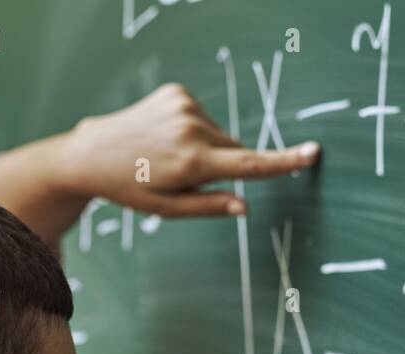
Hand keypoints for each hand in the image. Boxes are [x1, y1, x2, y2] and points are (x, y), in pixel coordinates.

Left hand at [61, 83, 319, 217]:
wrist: (92, 152)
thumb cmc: (130, 187)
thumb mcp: (166, 209)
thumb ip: (209, 206)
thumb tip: (245, 205)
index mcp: (191, 162)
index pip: (249, 164)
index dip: (283, 162)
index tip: (312, 153)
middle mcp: (191, 129)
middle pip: (234, 151)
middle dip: (223, 165)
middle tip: (185, 176)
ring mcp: (184, 106)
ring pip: (220, 135)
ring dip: (206, 148)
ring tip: (169, 155)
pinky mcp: (178, 91)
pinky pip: (204, 118)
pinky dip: (194, 129)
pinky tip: (165, 136)